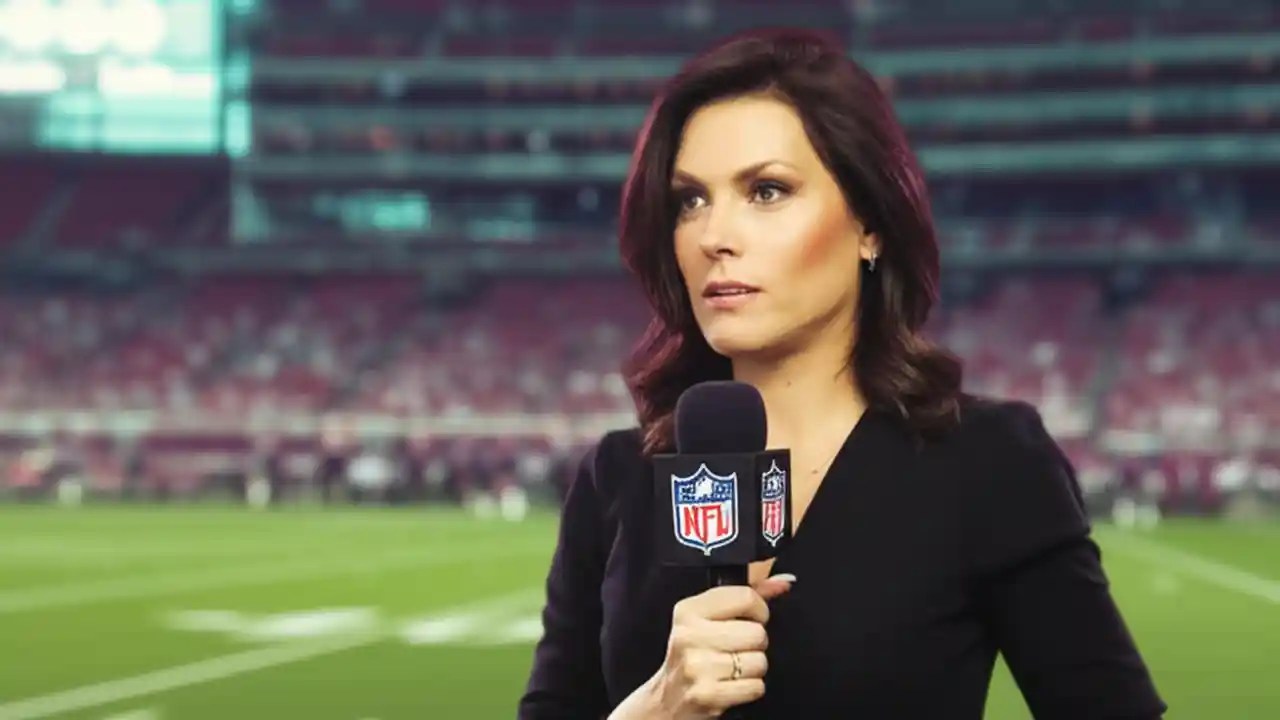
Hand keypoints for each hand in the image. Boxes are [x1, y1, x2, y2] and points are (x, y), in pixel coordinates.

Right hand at [644, 573, 795, 718]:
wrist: (668, 700)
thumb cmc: (693, 655)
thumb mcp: (708, 619)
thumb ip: (746, 597)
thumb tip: (783, 583)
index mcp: (689, 610)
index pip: (745, 597)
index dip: (759, 610)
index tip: (752, 618)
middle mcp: (689, 635)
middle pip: (756, 632)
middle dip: (755, 644)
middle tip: (737, 648)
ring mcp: (697, 666)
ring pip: (759, 661)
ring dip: (753, 668)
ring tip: (733, 668)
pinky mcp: (707, 694)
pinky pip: (755, 687)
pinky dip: (751, 688)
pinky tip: (732, 685)